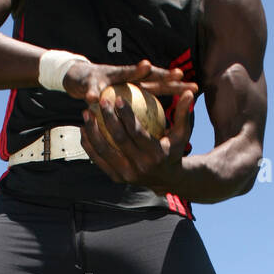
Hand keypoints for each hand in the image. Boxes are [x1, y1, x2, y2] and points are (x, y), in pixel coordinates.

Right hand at [62, 56, 197, 106]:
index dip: (177, 86)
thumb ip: (143, 113)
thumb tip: (162, 124)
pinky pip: (93, 87)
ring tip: (146, 65)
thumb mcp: (125, 104)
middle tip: (178, 73)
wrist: (80, 81)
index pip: (161, 85)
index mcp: (137, 85)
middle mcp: (127, 77)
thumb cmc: (105, 96)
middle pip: (149, 74)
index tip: (194, 87)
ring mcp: (111, 76)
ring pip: (124, 72)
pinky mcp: (92, 80)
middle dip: (164, 73)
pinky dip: (92, 91)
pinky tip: (91, 98)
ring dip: (134, 70)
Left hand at [79, 83, 195, 189]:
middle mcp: (140, 168)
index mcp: (155, 156)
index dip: (126, 115)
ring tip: (87, 113)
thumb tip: (190, 93)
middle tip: (101, 102)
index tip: (118, 98)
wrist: (168, 180)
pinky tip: (83, 129)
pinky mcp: (116, 178)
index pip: (137, 133)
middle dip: (108, 119)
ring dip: (93, 131)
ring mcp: (127, 175)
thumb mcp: (182, 134)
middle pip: (119, 140)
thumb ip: (183, 113)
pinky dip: (89, 145)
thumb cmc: (175, 150)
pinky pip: (99, 160)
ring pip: (104, 150)